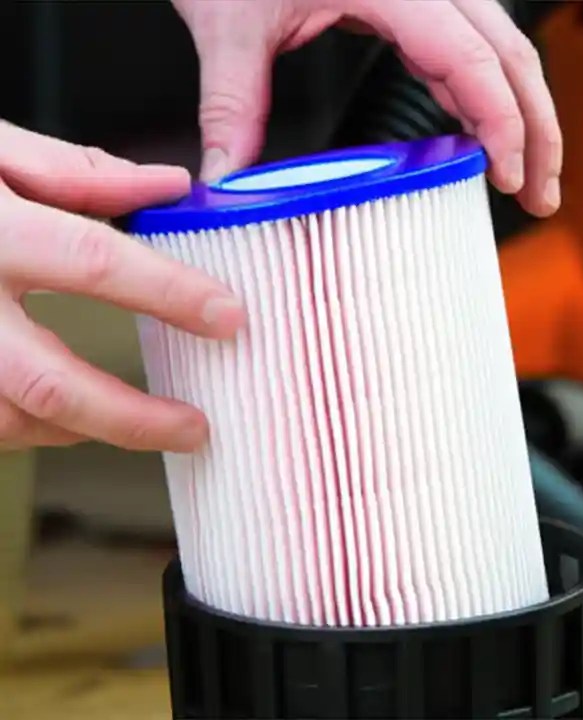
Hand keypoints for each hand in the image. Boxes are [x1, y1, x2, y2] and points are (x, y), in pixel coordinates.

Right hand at [0, 121, 246, 453]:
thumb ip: (72, 171)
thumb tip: (165, 186)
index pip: (92, 263)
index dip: (170, 295)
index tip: (229, 317)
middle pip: (50, 384)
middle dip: (133, 419)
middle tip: (194, 428)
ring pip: (9, 421)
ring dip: (81, 429)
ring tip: (137, 422)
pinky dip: (26, 427)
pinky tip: (63, 417)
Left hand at [173, 0, 561, 216]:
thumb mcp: (227, 23)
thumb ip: (231, 105)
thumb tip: (228, 180)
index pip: (472, 58)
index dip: (502, 122)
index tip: (507, 176)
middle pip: (511, 57)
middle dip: (538, 130)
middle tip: (541, 196)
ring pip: (503, 54)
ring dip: (522, 117)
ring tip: (525, 180)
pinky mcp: (422, 2)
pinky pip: (472, 50)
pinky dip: (486, 99)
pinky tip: (483, 141)